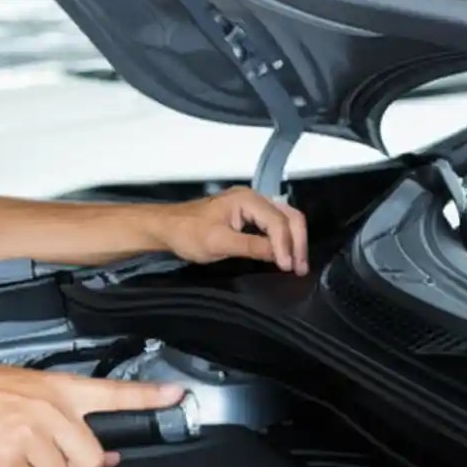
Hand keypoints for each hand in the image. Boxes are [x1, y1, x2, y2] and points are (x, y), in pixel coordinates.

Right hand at [0, 362, 184, 466]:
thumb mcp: (31, 391)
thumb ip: (68, 419)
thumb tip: (106, 454)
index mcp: (60, 388)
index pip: (114, 392)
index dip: (149, 396)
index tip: (179, 395)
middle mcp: (51, 410)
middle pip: (90, 459)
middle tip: (52, 460)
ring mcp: (30, 433)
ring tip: (15, 452)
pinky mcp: (8, 456)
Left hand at [160, 186, 308, 274]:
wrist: (165, 228)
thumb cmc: (187, 233)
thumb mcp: (218, 243)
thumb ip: (251, 247)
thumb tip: (281, 256)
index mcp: (246, 199)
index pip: (278, 222)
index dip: (286, 246)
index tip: (288, 268)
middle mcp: (253, 197)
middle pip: (289, 216)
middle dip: (297, 242)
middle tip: (300, 269)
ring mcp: (251, 205)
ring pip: (284, 219)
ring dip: (293, 241)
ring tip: (296, 265)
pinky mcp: (247, 214)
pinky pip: (274, 224)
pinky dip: (283, 239)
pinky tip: (284, 255)